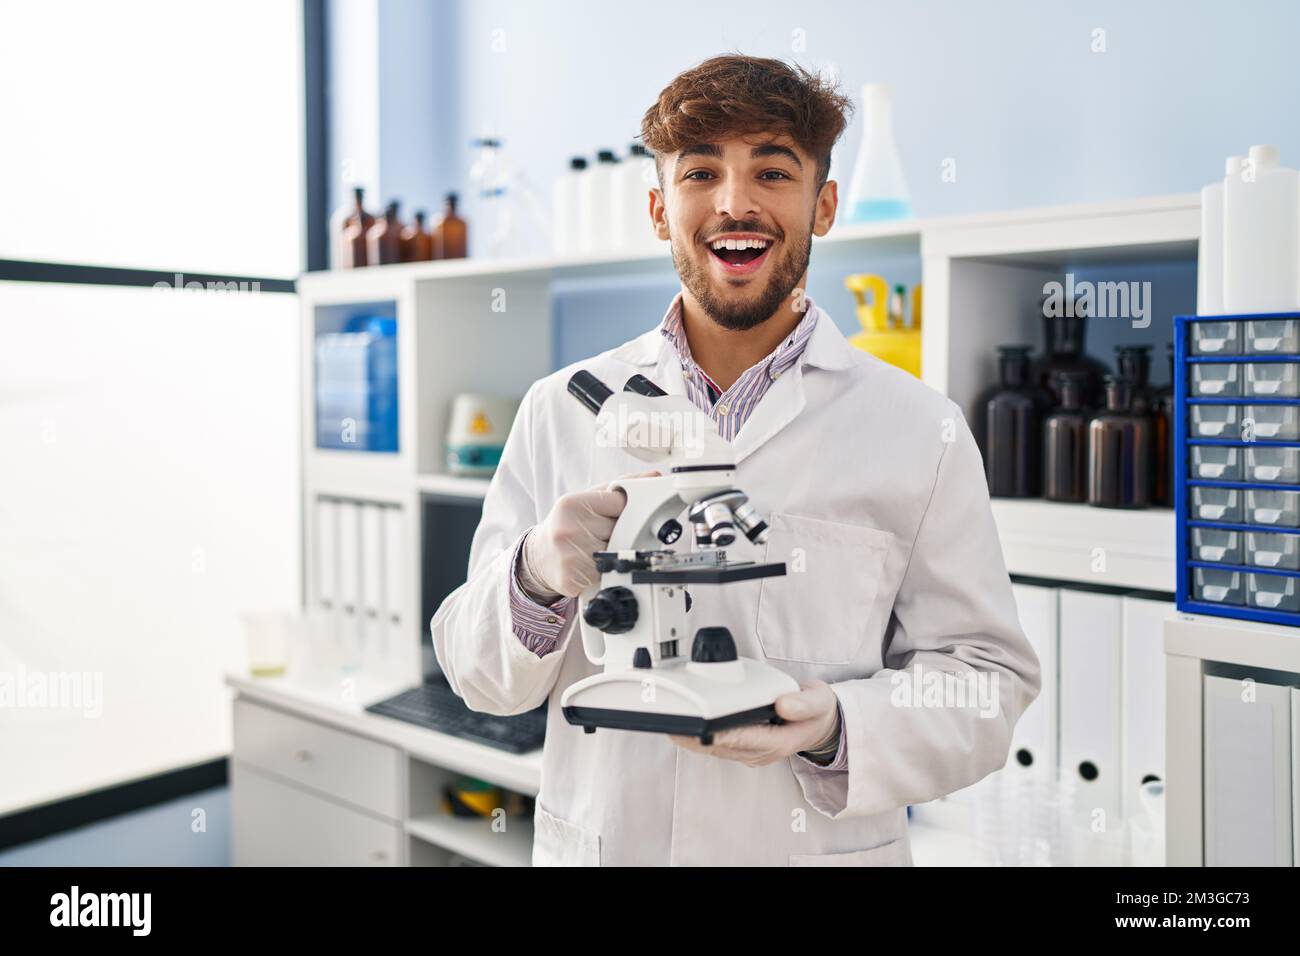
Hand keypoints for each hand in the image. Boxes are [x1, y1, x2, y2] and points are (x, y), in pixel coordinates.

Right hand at [522, 471, 659, 597]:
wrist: (539, 556)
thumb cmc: (567, 524)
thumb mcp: (586, 500)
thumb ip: (619, 487)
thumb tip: (653, 475)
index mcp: (570, 504)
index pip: (620, 502)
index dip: (627, 509)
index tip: (622, 514)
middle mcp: (567, 529)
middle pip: (621, 529)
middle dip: (622, 532)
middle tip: (607, 534)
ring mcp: (569, 557)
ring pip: (618, 554)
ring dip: (616, 553)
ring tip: (599, 549)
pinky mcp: (572, 580)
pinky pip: (607, 574)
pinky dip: (606, 571)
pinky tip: (592, 565)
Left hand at [669, 680, 839, 766]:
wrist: (819, 724)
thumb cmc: (816, 711)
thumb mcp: (819, 702)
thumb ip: (804, 703)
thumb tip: (783, 704)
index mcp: (777, 742)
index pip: (743, 739)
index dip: (719, 734)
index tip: (699, 728)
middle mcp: (759, 751)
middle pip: (721, 746)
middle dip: (695, 736)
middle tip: (670, 723)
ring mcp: (749, 752)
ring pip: (714, 748)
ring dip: (692, 737)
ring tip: (669, 722)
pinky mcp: (741, 747)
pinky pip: (716, 745)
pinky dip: (698, 735)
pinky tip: (683, 724)